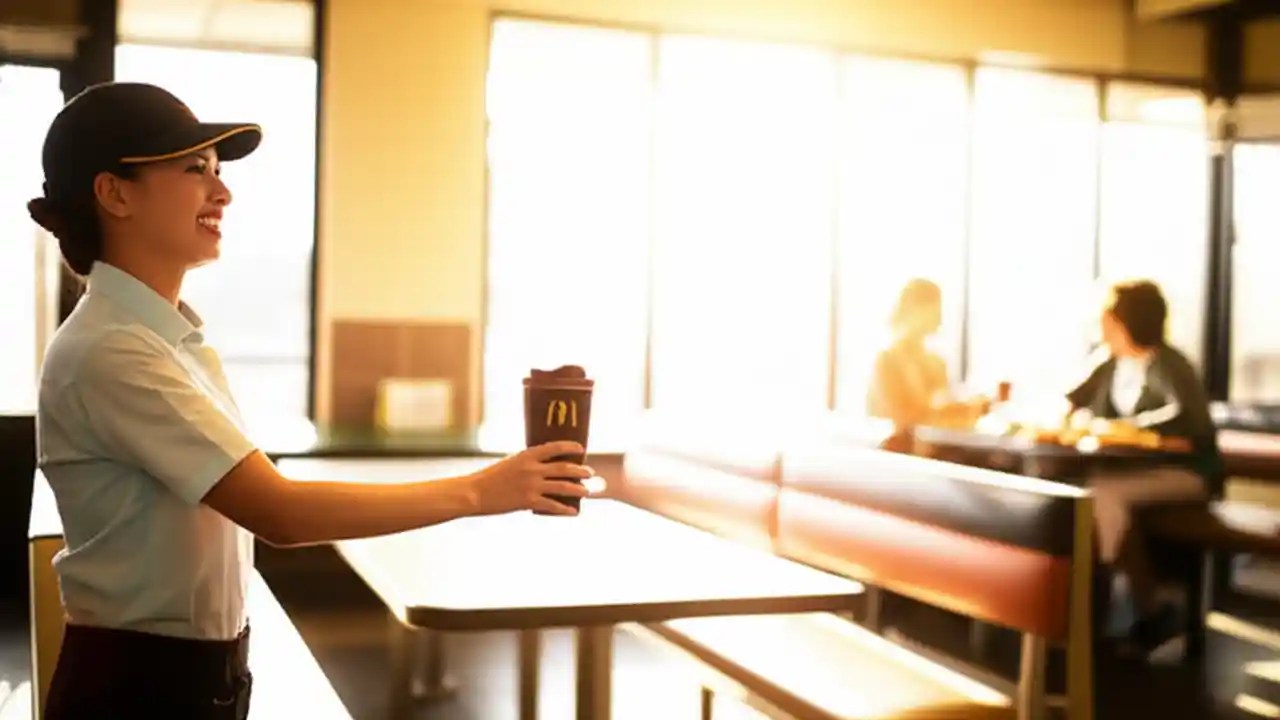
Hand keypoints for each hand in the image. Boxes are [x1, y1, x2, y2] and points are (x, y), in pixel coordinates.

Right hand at [469, 441, 593, 515]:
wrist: (475, 493)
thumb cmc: (491, 477)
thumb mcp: (510, 463)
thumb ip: (528, 464)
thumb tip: (546, 468)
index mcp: (527, 455)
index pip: (554, 447)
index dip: (570, 447)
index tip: (581, 449)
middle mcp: (532, 469)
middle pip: (563, 468)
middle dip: (580, 471)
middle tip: (590, 473)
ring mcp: (531, 485)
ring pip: (562, 487)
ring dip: (578, 489)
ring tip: (587, 492)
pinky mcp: (528, 501)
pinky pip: (552, 505)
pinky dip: (565, 508)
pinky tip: (574, 511)